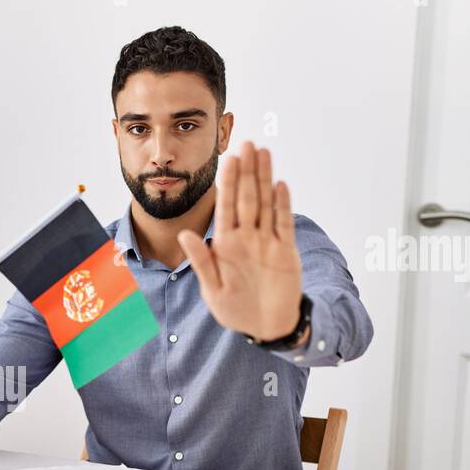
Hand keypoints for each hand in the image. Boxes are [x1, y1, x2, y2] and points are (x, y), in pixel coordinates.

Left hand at [177, 141, 302, 342]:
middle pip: (247, 198)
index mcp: (226, 245)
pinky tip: (280, 185)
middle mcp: (247, 238)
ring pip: (266, 204)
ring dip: (265, 179)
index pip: (225, 207)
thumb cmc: (235, 311)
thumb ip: (202, 262)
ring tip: (264, 153)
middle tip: (247, 143)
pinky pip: (284, 224)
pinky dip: (283, 205)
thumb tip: (184, 235)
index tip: (227, 160)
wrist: (266, 327)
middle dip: (246, 171)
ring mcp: (267, 242)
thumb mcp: (213, 290)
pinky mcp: (286, 251)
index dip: (227, 183)